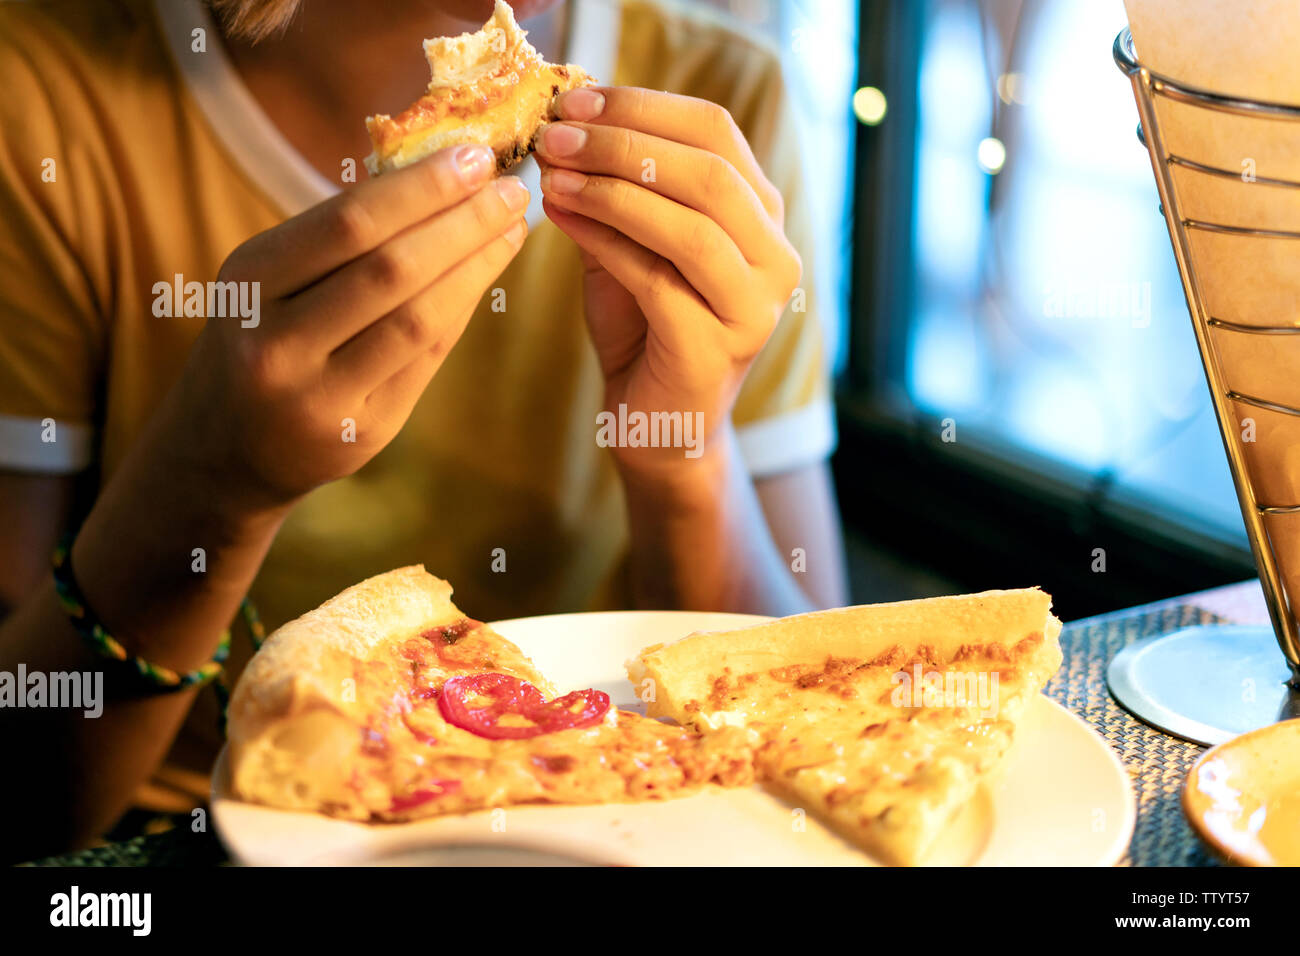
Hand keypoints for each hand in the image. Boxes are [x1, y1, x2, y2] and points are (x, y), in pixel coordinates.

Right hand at [165, 145, 528, 511]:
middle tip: (512, 191)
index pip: (348, 223)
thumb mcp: (271, 278)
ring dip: (476, 267)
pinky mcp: (357, 433)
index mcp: (250, 280)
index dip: (420, 188)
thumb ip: (340, 237)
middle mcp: (275, 342)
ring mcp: (317, 396)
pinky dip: (462, 309)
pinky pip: (425, 360)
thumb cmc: (264, 334)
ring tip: (511, 229)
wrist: (228, 443)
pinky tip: (485, 275)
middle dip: (462, 223)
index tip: (475, 156)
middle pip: (390, 270)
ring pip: (417, 320)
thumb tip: (445, 175)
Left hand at [536, 86, 800, 474]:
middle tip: (555, 134)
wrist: (655, 427)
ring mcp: (756, 306)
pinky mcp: (719, 347)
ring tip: (552, 173)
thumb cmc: (642, 330)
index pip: (716, 132)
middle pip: (709, 171)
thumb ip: (615, 193)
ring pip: (692, 223)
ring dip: (613, 189)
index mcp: (762, 217)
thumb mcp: (629, 246)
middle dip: (623, 143)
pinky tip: (560, 217)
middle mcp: (775, 257)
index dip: (644, 106)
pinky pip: (658, 278)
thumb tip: (568, 126)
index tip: (575, 99)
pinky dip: (604, 241)